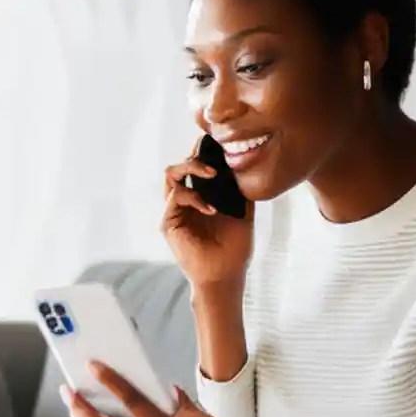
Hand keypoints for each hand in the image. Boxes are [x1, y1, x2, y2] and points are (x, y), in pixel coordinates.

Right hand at [161, 158, 254, 289]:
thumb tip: (246, 165)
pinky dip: (193, 198)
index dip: (202, 151)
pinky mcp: (169, 224)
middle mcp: (183, 200)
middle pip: (179, 165)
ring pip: (170, 175)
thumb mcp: (243, 211)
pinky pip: (174, 199)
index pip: (194, 166)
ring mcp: (174, 211)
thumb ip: (241, 190)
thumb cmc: (233, 247)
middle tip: (215, 162)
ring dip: (190, 168)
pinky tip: (211, 209)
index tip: (217, 141)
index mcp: (199, 195)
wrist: (225, 274)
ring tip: (212, 174)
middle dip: (196, 156)